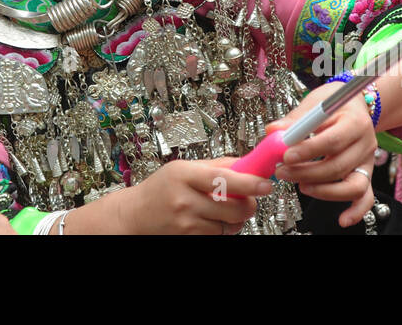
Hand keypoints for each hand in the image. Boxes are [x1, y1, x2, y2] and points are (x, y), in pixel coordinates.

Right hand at [116, 158, 268, 234]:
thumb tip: (246, 163)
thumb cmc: (160, 189)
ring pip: (229, 224)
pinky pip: (219, 235)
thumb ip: (216, 166)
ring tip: (224, 209)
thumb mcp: (183, 168)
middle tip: (248, 198)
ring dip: (236, 219)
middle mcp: (184, 199)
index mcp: (184, 174)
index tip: (265, 183)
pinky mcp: (189, 237)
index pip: (222, 178)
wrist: (136, 214)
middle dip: (248, 204)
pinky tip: (212, 220)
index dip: (249, 182)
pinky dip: (223, 229)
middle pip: (233, 206)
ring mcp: (186, 222)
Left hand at [269, 82, 377, 227]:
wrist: (356, 103)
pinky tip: (342, 219)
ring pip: (352, 185)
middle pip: (338, 166)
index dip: (308, 151)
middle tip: (282, 172)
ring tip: (300, 185)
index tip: (286, 155)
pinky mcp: (365, 174)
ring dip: (324, 191)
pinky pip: (365, 196)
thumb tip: (273, 131)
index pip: (332, 141)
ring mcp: (367, 161)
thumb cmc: (334, 103)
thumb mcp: (314, 103)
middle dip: (307, 173)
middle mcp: (365, 143)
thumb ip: (294, 120)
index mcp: (355, 122)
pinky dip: (356, 211)